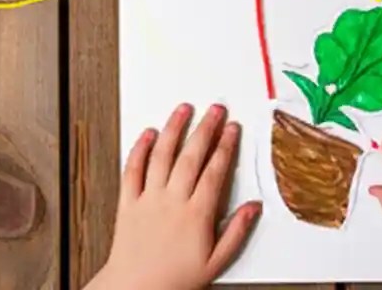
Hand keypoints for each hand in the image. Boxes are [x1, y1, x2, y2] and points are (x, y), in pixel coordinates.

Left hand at [87, 104, 260, 289]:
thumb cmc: (175, 280)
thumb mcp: (216, 262)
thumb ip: (237, 232)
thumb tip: (254, 208)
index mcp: (197, 214)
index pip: (215, 170)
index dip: (226, 146)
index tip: (232, 129)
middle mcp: (172, 201)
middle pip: (191, 156)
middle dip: (206, 128)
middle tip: (216, 109)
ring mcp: (148, 199)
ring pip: (162, 156)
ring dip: (174, 129)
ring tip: (184, 109)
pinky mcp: (128, 203)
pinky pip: (132, 170)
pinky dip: (140, 149)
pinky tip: (148, 134)